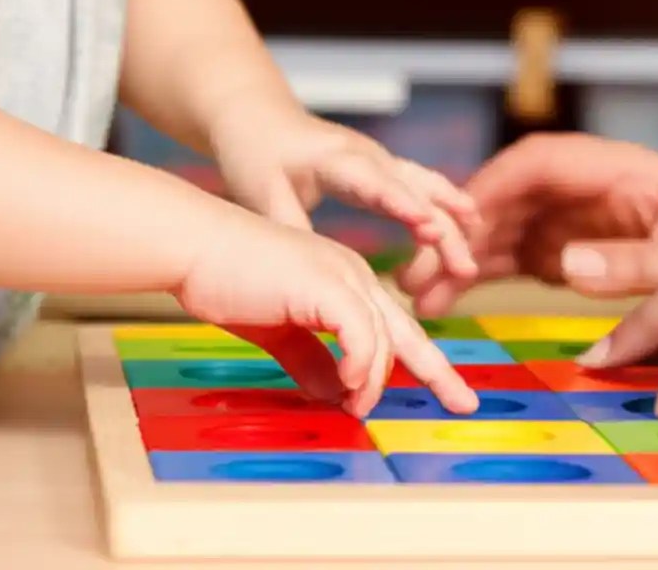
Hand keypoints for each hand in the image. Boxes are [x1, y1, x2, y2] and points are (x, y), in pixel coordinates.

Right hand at [175, 208, 478, 416]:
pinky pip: (360, 331)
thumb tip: (335, 395)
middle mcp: (354, 275)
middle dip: (437, 371)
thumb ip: (309, 360)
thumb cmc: (228, 282)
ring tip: (359, 409)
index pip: (393, 328)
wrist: (194, 248)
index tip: (445, 392)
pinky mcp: (325, 282)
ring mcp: (343, 275)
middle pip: (406, 331)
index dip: (421, 361)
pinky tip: (348, 386)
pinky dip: (360, 363)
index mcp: (345, 282)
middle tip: (463, 404)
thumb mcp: (278, 332)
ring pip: (384, 336)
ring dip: (374, 380)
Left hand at [210, 109, 479, 282]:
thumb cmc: (256, 157)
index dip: (403, 204)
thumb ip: (291, 230)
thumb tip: (316, 273)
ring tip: (475, 259)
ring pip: (427, 187)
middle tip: (465, 268)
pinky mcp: (385, 169)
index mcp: (334, 160)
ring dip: (454, 219)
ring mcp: (380, 160)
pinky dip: (447, 206)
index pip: (374, 183)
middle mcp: (367, 155)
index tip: (429, 227)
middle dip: (444, 226)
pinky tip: (470, 227)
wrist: (257, 117)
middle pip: (414, 189)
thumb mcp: (262, 197)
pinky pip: (424, 186)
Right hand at [397, 133, 657, 315]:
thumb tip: (567, 265)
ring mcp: (570, 219)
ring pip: (498, 228)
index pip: (540, 161)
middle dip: (458, 230)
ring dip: (457, 258)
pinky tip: (446, 301)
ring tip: (418, 295)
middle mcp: (584, 189)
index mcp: (619, 169)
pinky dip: (477, 277)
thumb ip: (637, 259)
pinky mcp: (564, 250)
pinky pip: (510, 257)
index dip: (492, 187)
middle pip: (506, 196)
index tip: (453, 222)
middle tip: (417, 271)